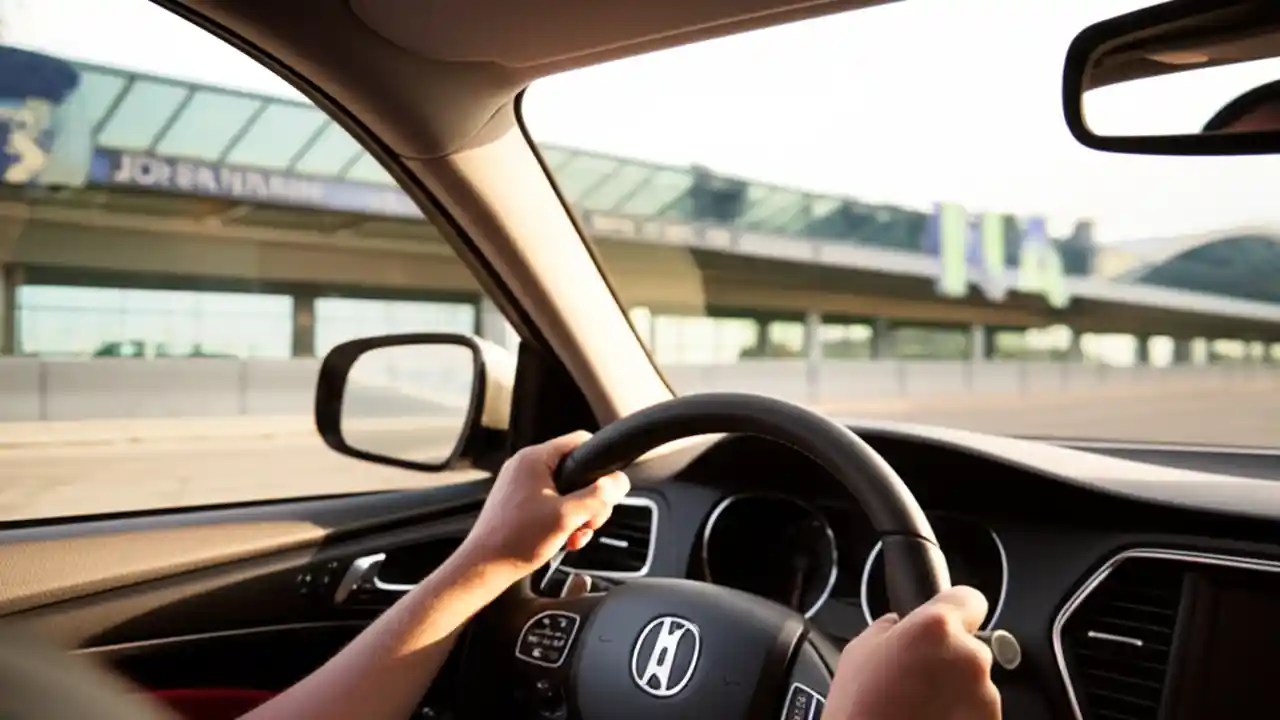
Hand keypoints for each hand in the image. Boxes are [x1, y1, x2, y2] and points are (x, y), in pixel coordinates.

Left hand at [458, 431, 630, 580]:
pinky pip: (553, 504)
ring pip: (568, 491)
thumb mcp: (568, 516)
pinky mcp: (519, 503)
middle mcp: (526, 466)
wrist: (484, 568)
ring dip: (579, 515)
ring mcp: (521, 485)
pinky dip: (563, 521)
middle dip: (590, 500)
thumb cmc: (517, 540)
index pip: (581, 442)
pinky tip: (563, 540)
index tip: (607, 490)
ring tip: (573, 536)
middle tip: (588, 522)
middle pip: (578, 471)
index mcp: (535, 459)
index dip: (600, 464)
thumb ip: (598, 496)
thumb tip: (620, 482)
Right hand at [822, 586, 999, 719]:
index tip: (949, 621)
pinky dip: (961, 715)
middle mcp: (969, 657)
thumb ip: (891, 628)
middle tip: (918, 678)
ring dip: (956, 690)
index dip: (956, 610)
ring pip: (976, 682)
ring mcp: (985, 697)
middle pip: (971, 646)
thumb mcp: (860, 650)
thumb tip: (901, 625)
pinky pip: (977, 711)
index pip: (969, 598)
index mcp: (936, 628)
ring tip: (921, 706)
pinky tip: (930, 719)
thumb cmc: (861, 711)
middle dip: (950, 659)